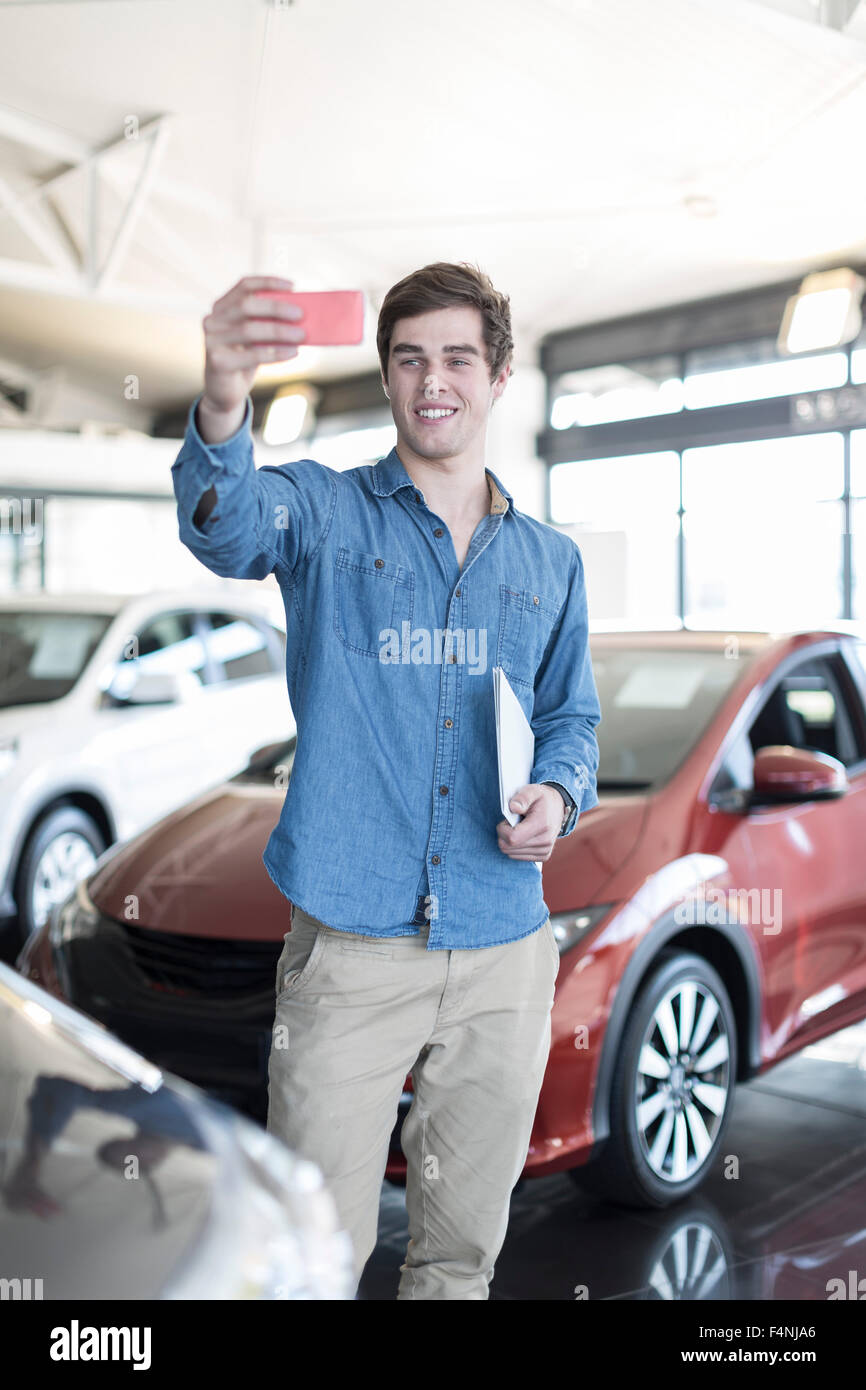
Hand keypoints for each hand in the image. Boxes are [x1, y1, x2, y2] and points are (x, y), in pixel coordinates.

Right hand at [199, 275, 306, 432]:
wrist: (226, 393)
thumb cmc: (245, 360)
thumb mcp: (257, 338)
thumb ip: (269, 324)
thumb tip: (302, 316)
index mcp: (222, 307)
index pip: (244, 286)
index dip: (268, 282)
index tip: (293, 286)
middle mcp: (213, 319)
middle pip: (247, 305)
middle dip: (276, 308)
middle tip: (301, 314)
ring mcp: (212, 340)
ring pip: (249, 330)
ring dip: (280, 331)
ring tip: (302, 335)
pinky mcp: (217, 361)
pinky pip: (251, 354)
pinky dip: (276, 353)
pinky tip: (293, 352)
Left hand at [496, 783, 563, 862]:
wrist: (558, 807)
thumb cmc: (542, 799)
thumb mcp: (532, 791)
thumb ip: (522, 798)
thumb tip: (513, 807)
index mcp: (542, 825)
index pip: (512, 838)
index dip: (502, 830)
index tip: (505, 820)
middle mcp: (545, 841)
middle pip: (508, 848)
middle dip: (503, 835)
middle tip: (511, 823)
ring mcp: (545, 850)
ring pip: (511, 853)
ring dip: (509, 841)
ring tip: (519, 828)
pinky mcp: (543, 856)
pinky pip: (517, 856)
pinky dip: (515, 847)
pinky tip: (523, 835)